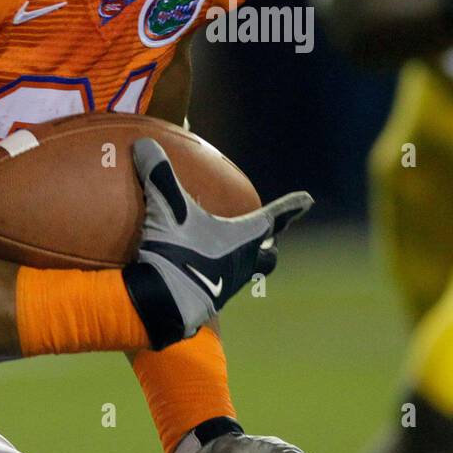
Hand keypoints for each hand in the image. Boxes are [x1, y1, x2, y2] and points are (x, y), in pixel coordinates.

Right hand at [122, 139, 312, 347]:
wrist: (162, 308)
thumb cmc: (176, 256)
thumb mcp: (167, 211)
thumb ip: (159, 177)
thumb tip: (145, 144)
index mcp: (243, 241)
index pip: (274, 218)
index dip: (290, 207)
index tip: (307, 199)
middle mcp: (242, 265)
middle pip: (267, 255)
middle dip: (269, 243)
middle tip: (269, 235)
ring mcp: (226, 287)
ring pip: (245, 272)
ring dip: (242, 260)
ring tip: (230, 252)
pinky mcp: (206, 303)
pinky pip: (217, 286)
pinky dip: (212, 275)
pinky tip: (196, 271)